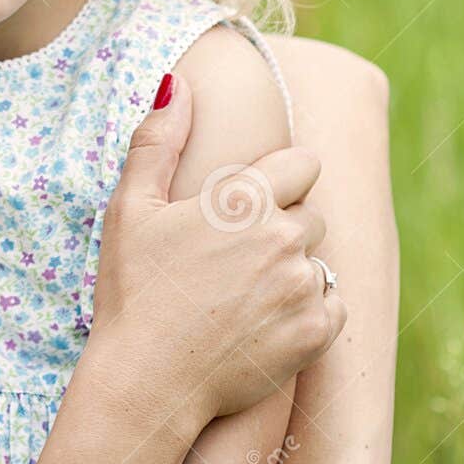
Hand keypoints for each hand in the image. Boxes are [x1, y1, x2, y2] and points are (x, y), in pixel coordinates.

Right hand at [91, 72, 345, 424]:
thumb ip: (158, 140)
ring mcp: (304, 288)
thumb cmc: (131, 290)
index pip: (304, 163)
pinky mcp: (316, 334)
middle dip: (282, 228)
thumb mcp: (130, 208)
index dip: (278, 180)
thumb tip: (179, 82)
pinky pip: (333, 306)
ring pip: (320, 261)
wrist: (145, 381)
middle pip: (312, 213)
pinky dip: (307, 312)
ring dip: (293, 271)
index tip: (250, 204)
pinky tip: (262, 322)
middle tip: (233, 259)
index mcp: (242, 199)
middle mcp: (283, 237)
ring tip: (243, 295)